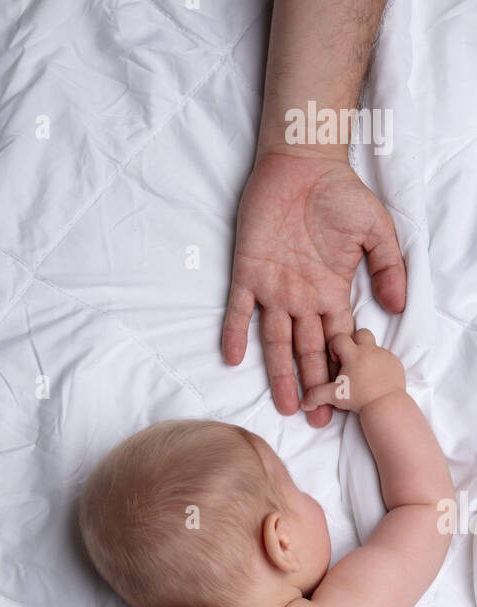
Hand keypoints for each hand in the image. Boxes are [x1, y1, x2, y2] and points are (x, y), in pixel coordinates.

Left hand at [223, 152, 405, 426]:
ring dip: (279, 373)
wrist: (303, 163)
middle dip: (314, 384)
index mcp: (331, 292)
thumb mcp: (376, 229)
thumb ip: (387, 267)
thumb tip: (397, 307)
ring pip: (276, 340)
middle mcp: (302, 298)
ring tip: (286, 404)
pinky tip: (234, 357)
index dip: (341, 368)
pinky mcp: (247, 273)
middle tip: (320, 417)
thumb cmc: (340, 194)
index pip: (336, 340)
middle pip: (307, 351)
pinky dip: (235, 332)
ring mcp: (274, 289)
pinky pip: (239, 309)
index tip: (347, 397)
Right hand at [300, 328, 405, 413]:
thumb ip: (316, 396)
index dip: (335, 347)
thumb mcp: (334, 397)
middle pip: (361, 333)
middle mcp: (370, 350)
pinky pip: (386, 358)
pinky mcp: (395, 363)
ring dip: (367, 357)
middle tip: (351, 362)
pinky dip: (380, 366)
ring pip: (374, 347)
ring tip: (363, 376)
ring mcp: (384, 355)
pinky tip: (375, 381)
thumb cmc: (359, 399)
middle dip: (354, 343)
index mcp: (353, 354)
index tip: (337, 361)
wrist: (386, 405)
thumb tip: (304, 403)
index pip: (340, 338)